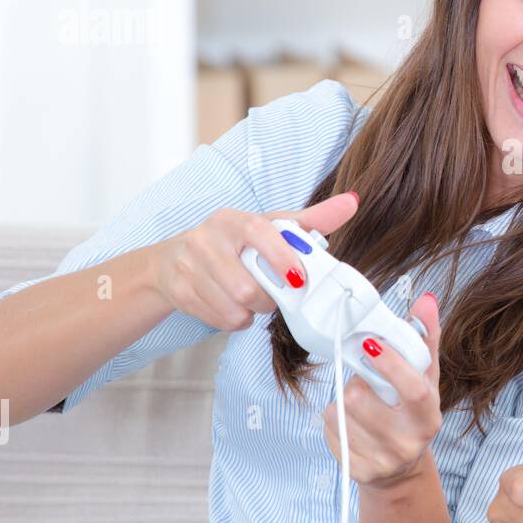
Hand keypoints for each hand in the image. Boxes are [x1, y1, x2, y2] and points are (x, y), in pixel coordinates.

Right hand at [150, 192, 359, 330]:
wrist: (171, 261)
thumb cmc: (231, 244)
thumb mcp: (267, 227)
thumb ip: (310, 220)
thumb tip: (351, 202)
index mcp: (233, 220)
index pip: (259, 233)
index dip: (281, 257)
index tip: (298, 278)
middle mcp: (206, 239)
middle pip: (248, 287)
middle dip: (268, 299)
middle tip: (272, 294)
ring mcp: (188, 267)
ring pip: (235, 308)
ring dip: (251, 312)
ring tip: (250, 299)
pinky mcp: (180, 293)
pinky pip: (221, 320)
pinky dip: (234, 320)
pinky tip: (231, 305)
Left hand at [322, 291, 442, 488]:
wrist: (400, 468)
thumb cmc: (411, 412)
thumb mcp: (424, 377)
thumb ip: (424, 337)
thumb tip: (426, 301)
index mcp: (429, 416)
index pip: (412, 389)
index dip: (389, 364)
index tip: (370, 343)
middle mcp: (408, 442)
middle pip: (361, 399)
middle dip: (356, 383)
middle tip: (365, 382)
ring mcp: (382, 460)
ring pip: (340, 412)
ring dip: (342, 400)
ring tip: (360, 404)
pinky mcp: (357, 470)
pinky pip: (329, 430)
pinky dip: (334, 420)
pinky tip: (351, 423)